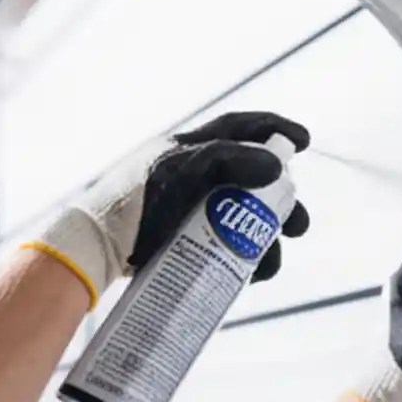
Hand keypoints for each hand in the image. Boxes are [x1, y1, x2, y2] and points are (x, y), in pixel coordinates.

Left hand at [25, 112, 310, 308]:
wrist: (98, 246)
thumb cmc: (134, 200)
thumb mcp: (179, 169)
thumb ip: (226, 160)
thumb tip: (275, 168)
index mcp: (193, 150)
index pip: (242, 128)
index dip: (276, 129)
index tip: (304, 142)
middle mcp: (201, 178)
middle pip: (258, 183)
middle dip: (285, 203)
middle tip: (298, 225)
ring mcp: (199, 211)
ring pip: (251, 221)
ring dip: (271, 240)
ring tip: (271, 263)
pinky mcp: (194, 242)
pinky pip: (234, 248)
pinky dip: (250, 261)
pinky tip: (253, 273)